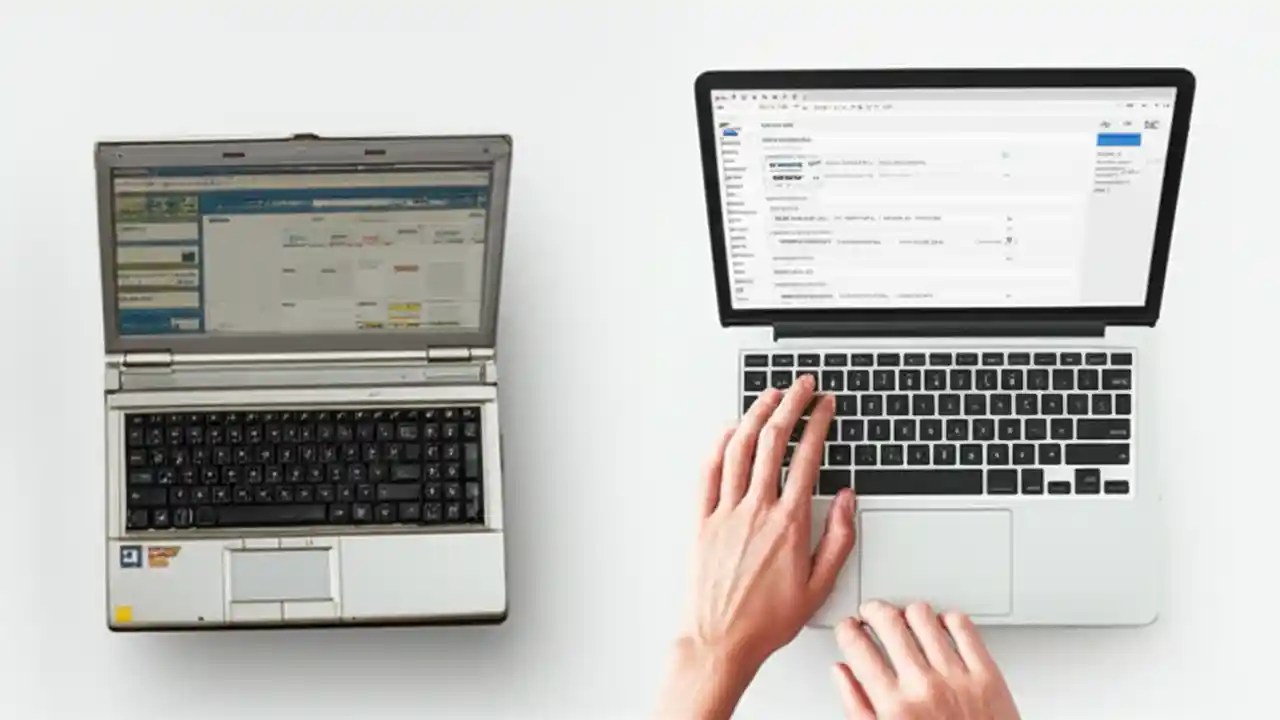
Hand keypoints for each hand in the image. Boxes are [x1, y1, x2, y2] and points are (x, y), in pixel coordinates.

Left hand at [656, 376, 856, 718]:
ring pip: (740, 448)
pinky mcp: (701, 521)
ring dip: (756, 415)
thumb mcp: (820, 586)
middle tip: (802, 387)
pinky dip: (719, 446)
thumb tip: (846, 498)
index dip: (819, 423)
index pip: (808, 456)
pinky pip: (708, 473)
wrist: (720, 641)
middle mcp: (755, 511)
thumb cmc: (767, 620)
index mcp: (788, 524)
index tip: (826, 405)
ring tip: (769, 396)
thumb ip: (838, 538)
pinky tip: (728, 431)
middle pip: (773, 440)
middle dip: (791, 405)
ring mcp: (725, 512)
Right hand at [832, 601, 1019, 719]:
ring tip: (906, 622)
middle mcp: (923, 686)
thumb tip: (841, 672)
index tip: (849, 628)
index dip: (846, 629)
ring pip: (922, 615)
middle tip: (872, 615)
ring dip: (907, 613)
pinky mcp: (987, 674)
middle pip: (887, 620)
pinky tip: (940, 629)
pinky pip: (962, 625)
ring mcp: (957, 677)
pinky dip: (947, 619)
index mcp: (893, 705)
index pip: (857, 645)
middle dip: (872, 611)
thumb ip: (857, 705)